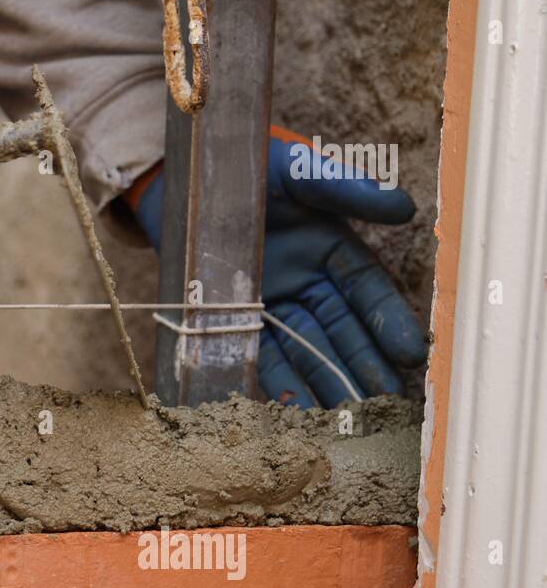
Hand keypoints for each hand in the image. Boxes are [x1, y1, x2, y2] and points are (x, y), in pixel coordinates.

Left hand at [131, 127, 427, 406]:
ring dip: (327, 386)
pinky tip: (293, 413)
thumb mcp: (294, 170)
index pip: (367, 292)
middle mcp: (305, 285)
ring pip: (305, 354)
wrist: (177, 181)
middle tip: (387, 403)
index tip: (411, 351)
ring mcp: (270, 308)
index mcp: (330, 250)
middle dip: (364, 366)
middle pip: (341, 332)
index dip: (389, 321)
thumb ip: (342, 187)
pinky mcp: (233, 324)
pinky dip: (276, 386)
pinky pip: (259, 360)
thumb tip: (404, 207)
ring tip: (348, 420)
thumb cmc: (244, 167)